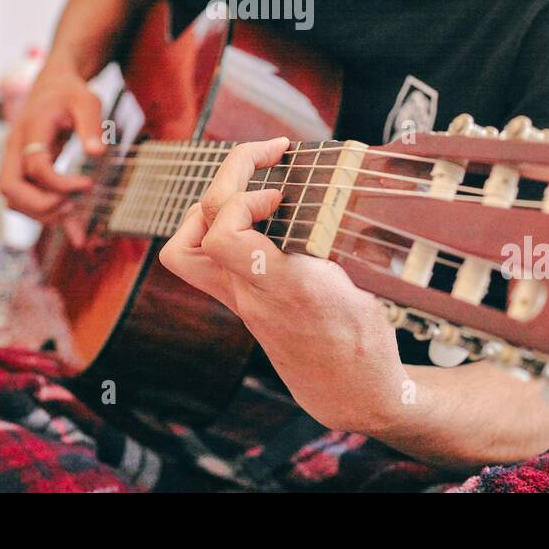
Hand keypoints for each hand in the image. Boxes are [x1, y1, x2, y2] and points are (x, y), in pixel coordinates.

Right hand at [0, 67, 104, 243]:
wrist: (52, 87)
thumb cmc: (69, 94)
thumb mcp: (87, 101)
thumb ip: (92, 126)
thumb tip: (97, 154)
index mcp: (31, 128)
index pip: (35, 165)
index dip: (60, 182)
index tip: (88, 184)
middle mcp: (15, 147)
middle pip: (10, 187)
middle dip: (40, 205)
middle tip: (72, 206)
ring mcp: (14, 161)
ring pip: (13, 199)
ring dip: (41, 214)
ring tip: (75, 216)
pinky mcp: (22, 172)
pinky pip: (25, 200)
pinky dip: (44, 216)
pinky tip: (72, 229)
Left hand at [159, 137, 408, 435]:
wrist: (349, 394)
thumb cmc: (363, 343)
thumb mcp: (362, 289)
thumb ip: (340, 249)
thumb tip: (334, 202)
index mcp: (284, 288)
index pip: (224, 235)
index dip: (244, 199)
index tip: (281, 192)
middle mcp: (250, 294)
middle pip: (202, 229)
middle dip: (231, 176)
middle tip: (270, 154)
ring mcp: (240, 300)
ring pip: (186, 252)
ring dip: (210, 206)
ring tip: (250, 187)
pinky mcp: (242, 304)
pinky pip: (206, 262)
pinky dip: (219, 228)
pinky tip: (255, 217)